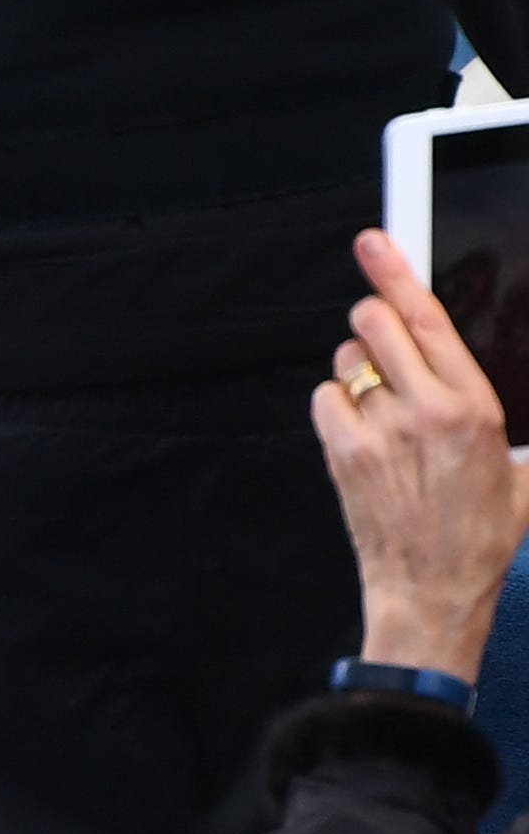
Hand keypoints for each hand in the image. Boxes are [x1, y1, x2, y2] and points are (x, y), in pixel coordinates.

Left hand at [321, 227, 528, 677]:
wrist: (434, 592)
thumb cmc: (481, 535)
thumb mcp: (522, 476)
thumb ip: (518, 427)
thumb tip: (509, 375)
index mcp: (474, 409)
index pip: (429, 320)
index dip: (398, 271)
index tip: (376, 241)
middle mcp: (425, 412)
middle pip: (373, 322)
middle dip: (375, 320)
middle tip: (384, 339)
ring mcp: (379, 431)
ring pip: (346, 359)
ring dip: (359, 371)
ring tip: (386, 408)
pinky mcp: (342, 451)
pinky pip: (324, 397)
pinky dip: (338, 406)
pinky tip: (364, 433)